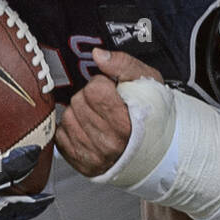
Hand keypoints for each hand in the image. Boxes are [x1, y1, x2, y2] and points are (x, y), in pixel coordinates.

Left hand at [56, 48, 163, 176]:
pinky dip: (70, 129)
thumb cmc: (153, 114)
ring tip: (96, 117)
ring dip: (79, 113)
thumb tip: (97, 55)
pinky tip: (87, 129)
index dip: (101, 84)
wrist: (158, 147)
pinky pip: (60, 136)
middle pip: (78, 102)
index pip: (94, 90)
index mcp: (126, 124)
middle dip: (89, 97)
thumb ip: (123, 64)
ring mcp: (94, 157)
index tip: (110, 90)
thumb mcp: (147, 82)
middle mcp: (109, 144)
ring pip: (68, 118)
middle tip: (104, 104)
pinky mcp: (81, 164)